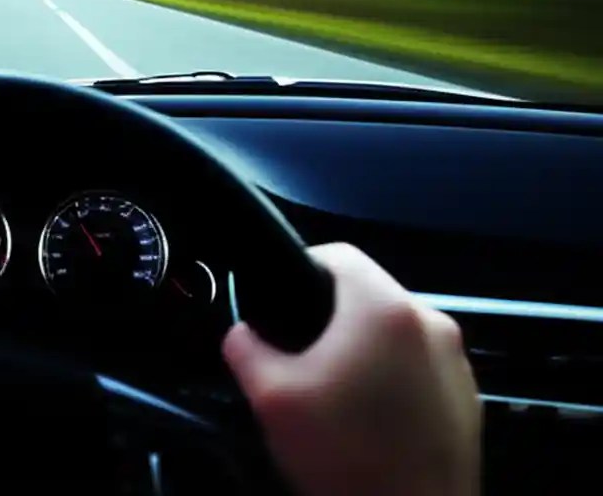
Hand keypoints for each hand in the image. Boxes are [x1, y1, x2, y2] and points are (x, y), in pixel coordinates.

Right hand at [222, 243, 479, 495]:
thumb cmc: (346, 457)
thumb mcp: (270, 396)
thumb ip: (245, 347)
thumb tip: (242, 333)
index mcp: (384, 309)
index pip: (337, 254)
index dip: (301, 269)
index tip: (283, 306)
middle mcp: (431, 323)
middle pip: (366, 295)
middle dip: (330, 323)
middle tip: (301, 364)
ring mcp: (456, 362)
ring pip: (393, 334)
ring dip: (363, 353)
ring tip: (336, 399)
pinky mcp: (468, 397)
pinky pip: (419, 369)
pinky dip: (393, 382)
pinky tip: (370, 422)